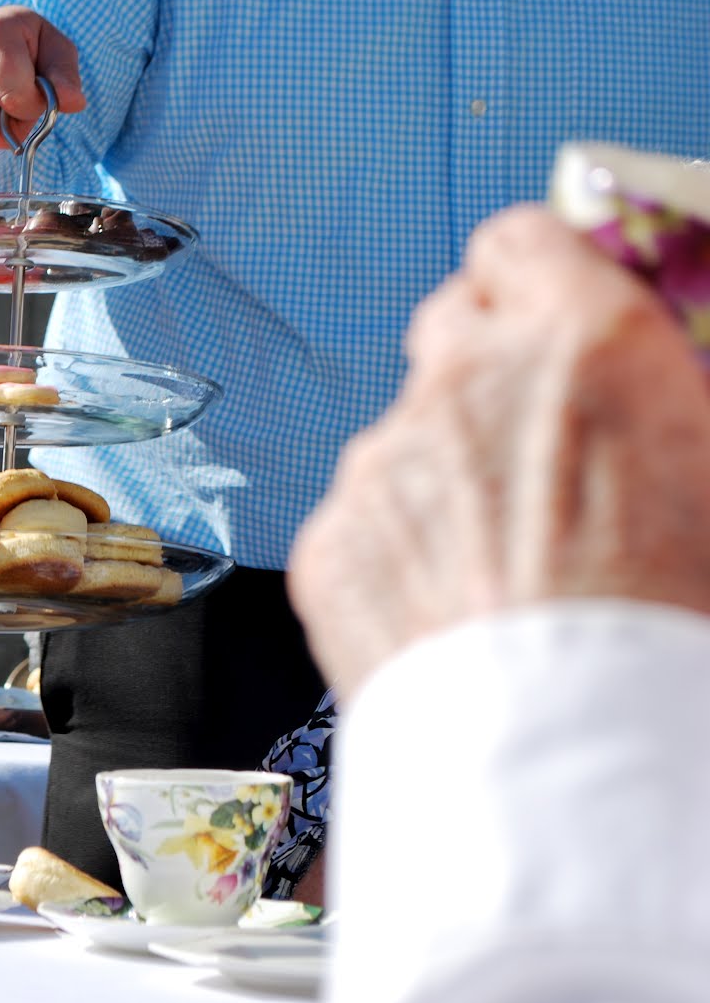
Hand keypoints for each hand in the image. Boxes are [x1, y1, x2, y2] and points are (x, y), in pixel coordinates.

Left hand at [289, 204, 709, 697]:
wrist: (572, 761)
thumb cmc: (668, 627)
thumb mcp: (709, 469)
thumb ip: (664, 406)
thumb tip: (644, 390)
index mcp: (581, 343)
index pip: (521, 242)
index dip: (535, 276)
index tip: (549, 309)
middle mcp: (463, 382)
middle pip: (448, 326)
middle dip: (484, 366)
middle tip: (531, 442)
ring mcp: (382, 463)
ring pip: (405, 436)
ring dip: (443, 472)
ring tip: (503, 564)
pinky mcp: (329, 542)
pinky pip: (361, 522)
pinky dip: (397, 550)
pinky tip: (452, 613)